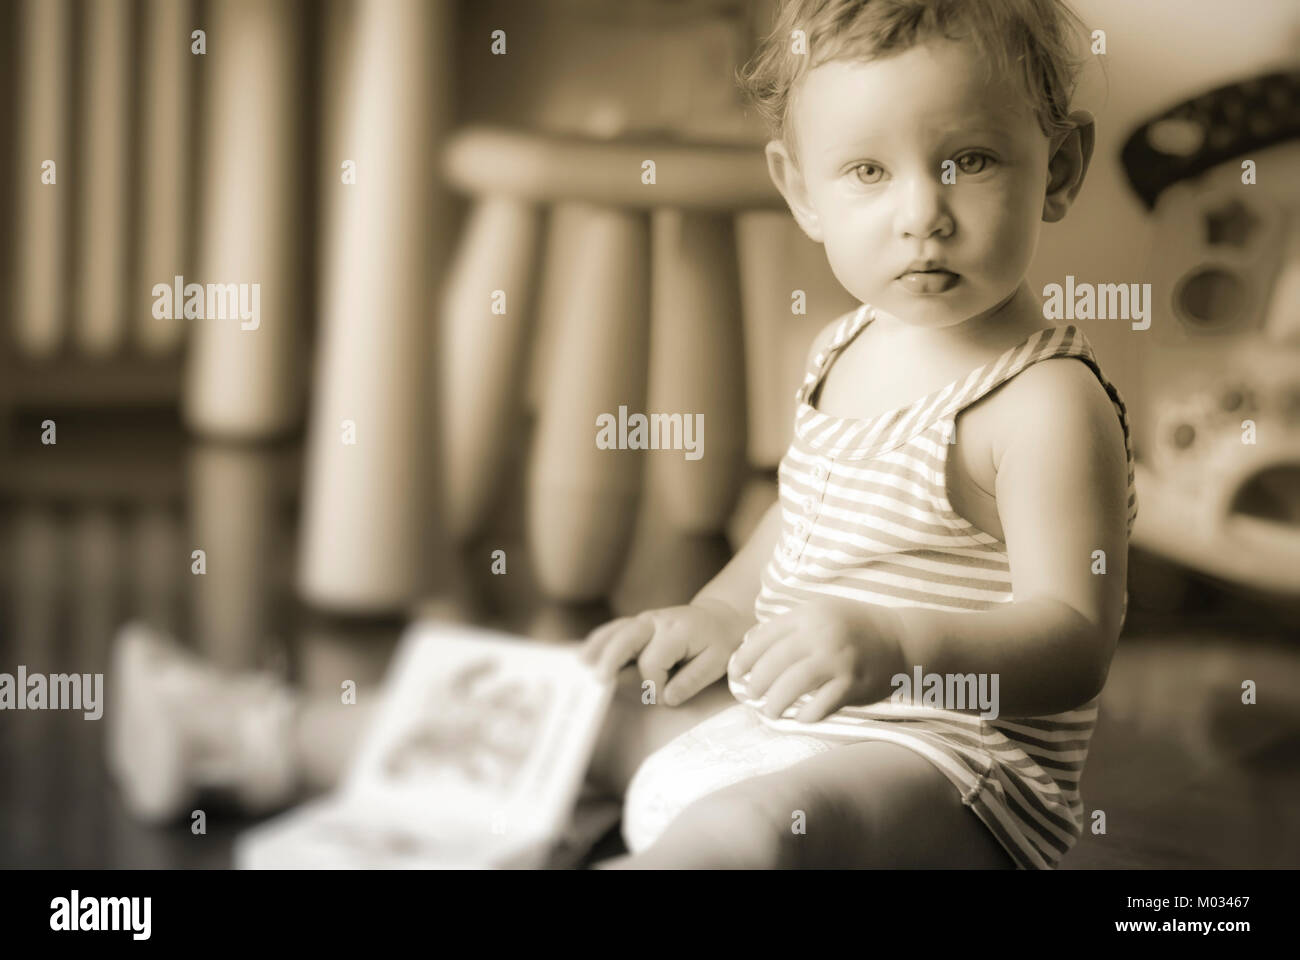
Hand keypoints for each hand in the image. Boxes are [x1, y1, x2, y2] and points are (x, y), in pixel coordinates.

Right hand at [579, 598, 748, 705]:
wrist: (719, 618)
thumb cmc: (719, 642)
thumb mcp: (716, 662)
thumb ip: (692, 680)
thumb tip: (666, 698)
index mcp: (676, 631)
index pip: (653, 662)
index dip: (655, 685)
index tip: (665, 697)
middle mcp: (655, 621)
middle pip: (626, 638)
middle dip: (611, 659)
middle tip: (600, 681)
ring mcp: (644, 620)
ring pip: (616, 631)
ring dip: (598, 647)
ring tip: (582, 664)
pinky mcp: (637, 624)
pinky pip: (614, 629)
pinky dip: (599, 640)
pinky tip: (585, 654)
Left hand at [727, 598, 908, 722]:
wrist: (902, 639)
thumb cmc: (854, 628)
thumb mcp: (820, 613)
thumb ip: (789, 626)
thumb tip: (748, 645)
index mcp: (809, 614)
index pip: (764, 637)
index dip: (744, 659)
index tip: (736, 674)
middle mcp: (821, 634)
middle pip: (774, 663)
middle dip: (756, 684)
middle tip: (751, 696)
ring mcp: (839, 659)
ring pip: (793, 685)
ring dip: (775, 703)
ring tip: (770, 712)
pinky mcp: (854, 683)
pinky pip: (822, 704)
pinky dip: (807, 715)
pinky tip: (801, 718)